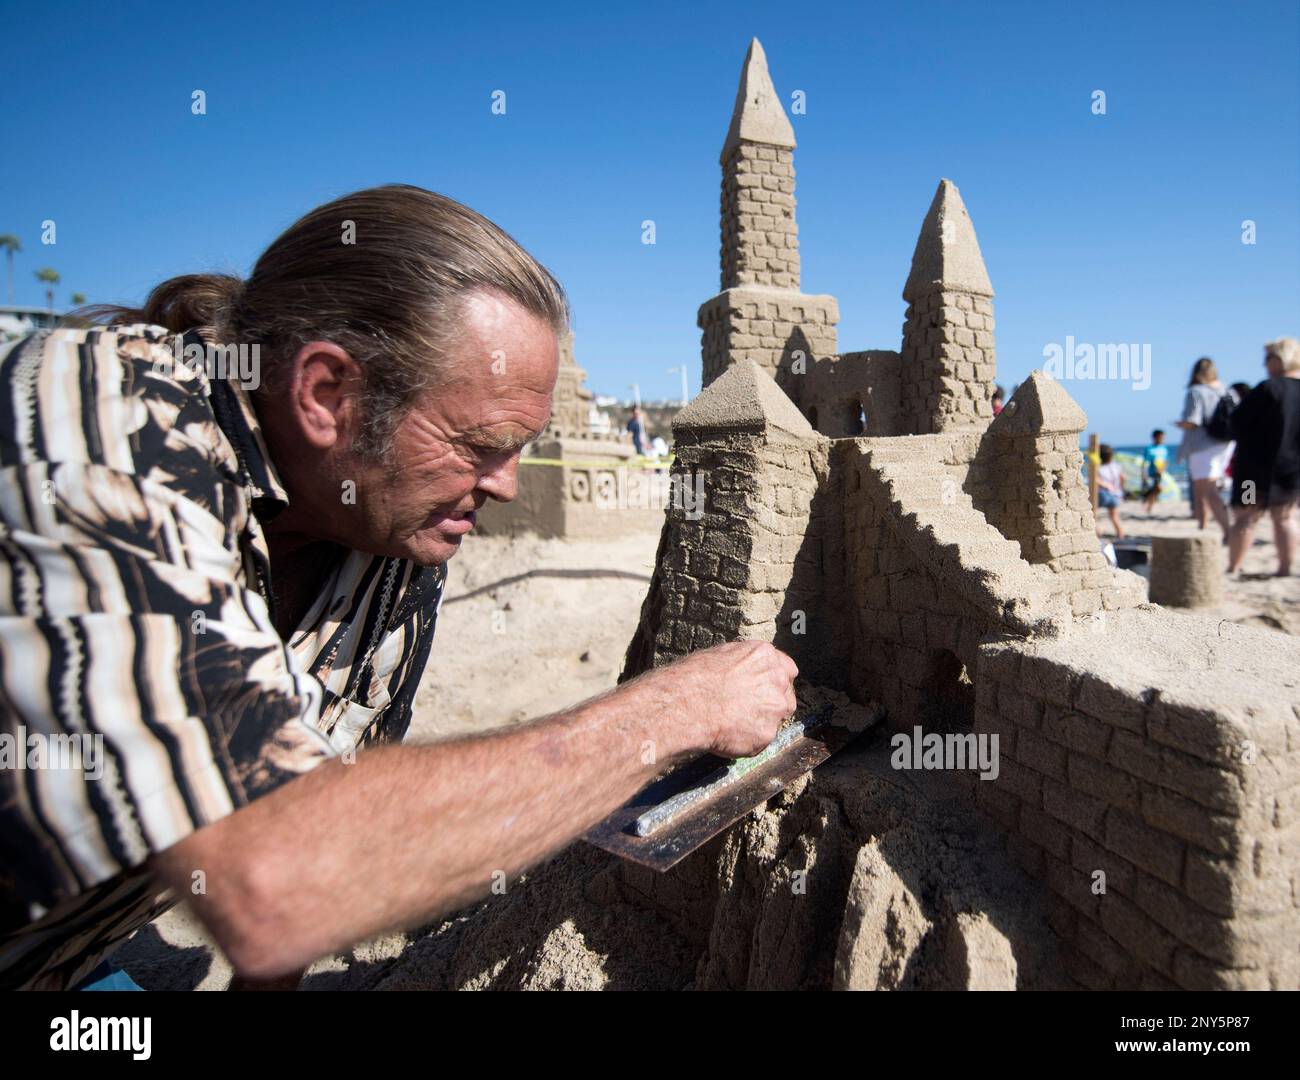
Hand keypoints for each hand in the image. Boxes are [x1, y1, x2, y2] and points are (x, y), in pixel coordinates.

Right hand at [667, 641, 798, 757]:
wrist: (687, 703)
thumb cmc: (695, 677)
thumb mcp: (720, 655)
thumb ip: (743, 664)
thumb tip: (743, 671)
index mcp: (765, 656)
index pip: (786, 669)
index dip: (773, 682)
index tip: (764, 689)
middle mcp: (777, 680)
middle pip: (786, 695)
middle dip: (771, 704)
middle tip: (748, 710)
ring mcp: (775, 708)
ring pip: (776, 719)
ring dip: (761, 722)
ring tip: (733, 723)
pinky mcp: (767, 733)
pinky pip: (761, 740)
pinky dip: (748, 741)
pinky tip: (728, 734)